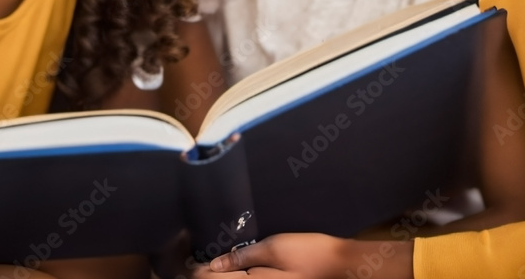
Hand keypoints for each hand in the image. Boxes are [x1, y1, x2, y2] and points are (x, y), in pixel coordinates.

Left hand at [204, 233, 412, 278]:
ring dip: (218, 278)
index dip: (196, 272)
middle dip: (205, 277)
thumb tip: (214, 265)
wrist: (338, 267)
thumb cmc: (307, 253)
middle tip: (191, 265)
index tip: (185, 261)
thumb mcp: (274, 248)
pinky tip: (229, 272)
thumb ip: (243, 258)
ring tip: (205, 268)